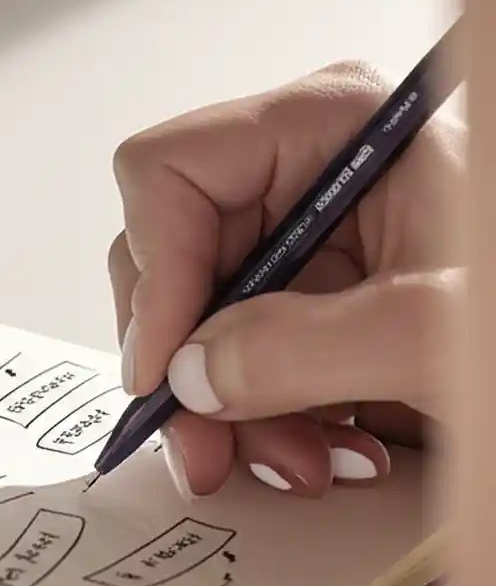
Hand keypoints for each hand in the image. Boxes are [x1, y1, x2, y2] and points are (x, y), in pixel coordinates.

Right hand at [109, 61, 462, 498]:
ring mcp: (302, 231)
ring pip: (195, 314)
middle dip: (189, 359)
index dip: (154, 272)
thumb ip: (303, 350)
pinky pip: (236, 348)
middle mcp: (300, 168)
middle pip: (170, 253)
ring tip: (292, 460)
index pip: (169, 172)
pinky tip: (315, 444)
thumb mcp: (433, 334)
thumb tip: (190, 374)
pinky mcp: (313, 289)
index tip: (166, 368)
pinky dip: (258, 410)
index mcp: (328, 125)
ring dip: (225, 403)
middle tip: (207, 442)